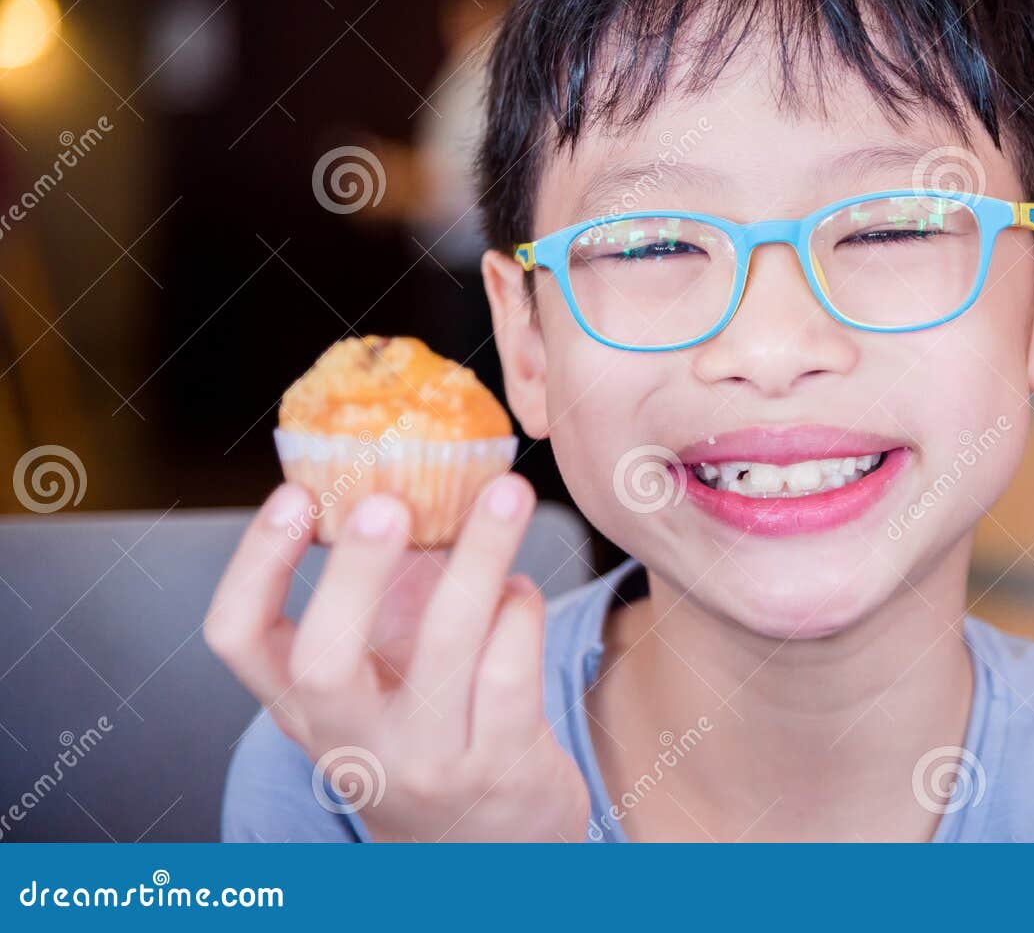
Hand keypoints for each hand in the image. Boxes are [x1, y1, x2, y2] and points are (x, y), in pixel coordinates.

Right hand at [204, 475, 589, 841]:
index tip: (295, 493)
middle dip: (354, 573)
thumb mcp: (380, 669)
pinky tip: (520, 585)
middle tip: (388, 499)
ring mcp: (425, 761)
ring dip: (477, 561)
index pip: (237, 640)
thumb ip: (379, 586)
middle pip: (323, 661)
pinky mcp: (500, 767)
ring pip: (442, 654)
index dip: (255, 564)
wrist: (492, 847)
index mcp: (302, 707)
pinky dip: (520, 612)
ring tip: (505, 495)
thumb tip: (405, 463)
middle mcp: (350, 742)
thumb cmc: (431, 724)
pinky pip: (509, 674)